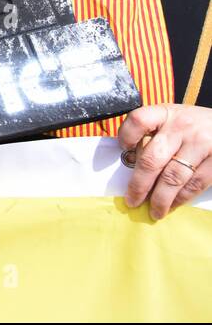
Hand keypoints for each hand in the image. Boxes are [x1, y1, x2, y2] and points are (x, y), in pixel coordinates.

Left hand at [118, 104, 211, 219]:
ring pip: (173, 177)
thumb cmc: (194, 125)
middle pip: (152, 159)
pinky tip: (173, 205)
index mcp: (165, 113)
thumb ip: (154, 134)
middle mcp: (181, 126)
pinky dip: (181, 198)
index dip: (127, 136)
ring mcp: (200, 143)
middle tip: (132, 201)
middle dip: (139, 185)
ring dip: (160, 199)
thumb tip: (131, 163)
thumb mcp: (173, 119)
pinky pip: (194, 184)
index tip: (123, 151)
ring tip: (154, 211)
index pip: (138, 120)